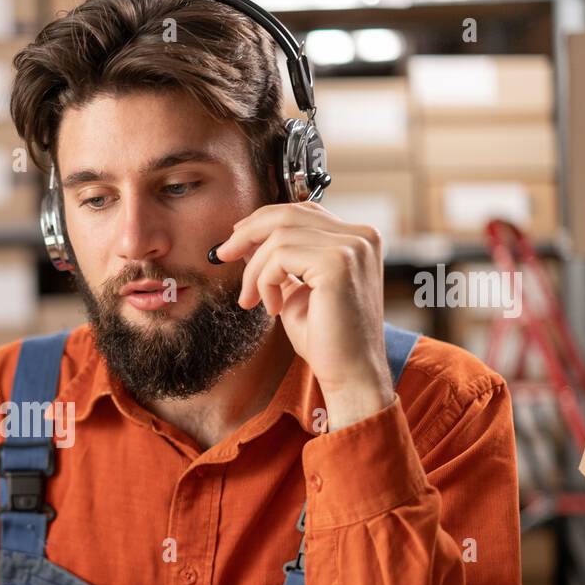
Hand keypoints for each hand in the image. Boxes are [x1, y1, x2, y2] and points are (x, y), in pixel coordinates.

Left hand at [212, 201, 392, 428]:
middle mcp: (361, 236)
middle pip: (288, 213)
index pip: (304, 211)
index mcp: (358, 239)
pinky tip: (271, 308)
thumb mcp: (298, 289)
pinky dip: (264, 282)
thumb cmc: (327, 339)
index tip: (236, 239)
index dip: (264, 221)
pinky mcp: (338, 263)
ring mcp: (352, 247)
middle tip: (222, 254)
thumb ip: (281, 262)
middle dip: (247, 232)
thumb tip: (245, 240)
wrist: (351, 374)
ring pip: (278, 237)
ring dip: (254, 271)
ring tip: (252, 299)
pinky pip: (280, 257)